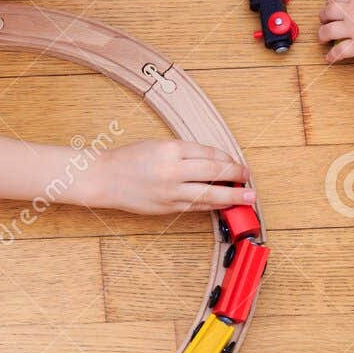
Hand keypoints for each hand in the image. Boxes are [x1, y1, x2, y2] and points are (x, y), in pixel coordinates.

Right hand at [89, 140, 253, 214]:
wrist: (104, 178)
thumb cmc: (129, 158)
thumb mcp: (158, 145)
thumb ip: (184, 152)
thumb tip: (214, 162)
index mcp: (171, 148)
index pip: (209, 153)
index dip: (228, 159)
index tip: (237, 162)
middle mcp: (172, 170)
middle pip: (215, 173)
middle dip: (236, 175)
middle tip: (249, 177)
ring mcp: (170, 191)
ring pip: (210, 194)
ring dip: (232, 195)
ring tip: (248, 197)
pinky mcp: (168, 207)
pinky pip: (197, 207)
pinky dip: (213, 205)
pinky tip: (224, 204)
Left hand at [319, 0, 353, 61]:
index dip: (330, 1)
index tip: (330, 5)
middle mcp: (352, 12)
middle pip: (328, 12)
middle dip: (323, 17)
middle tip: (324, 21)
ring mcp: (352, 29)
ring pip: (327, 31)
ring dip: (322, 35)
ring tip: (322, 39)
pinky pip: (338, 51)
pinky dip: (332, 56)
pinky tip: (330, 58)